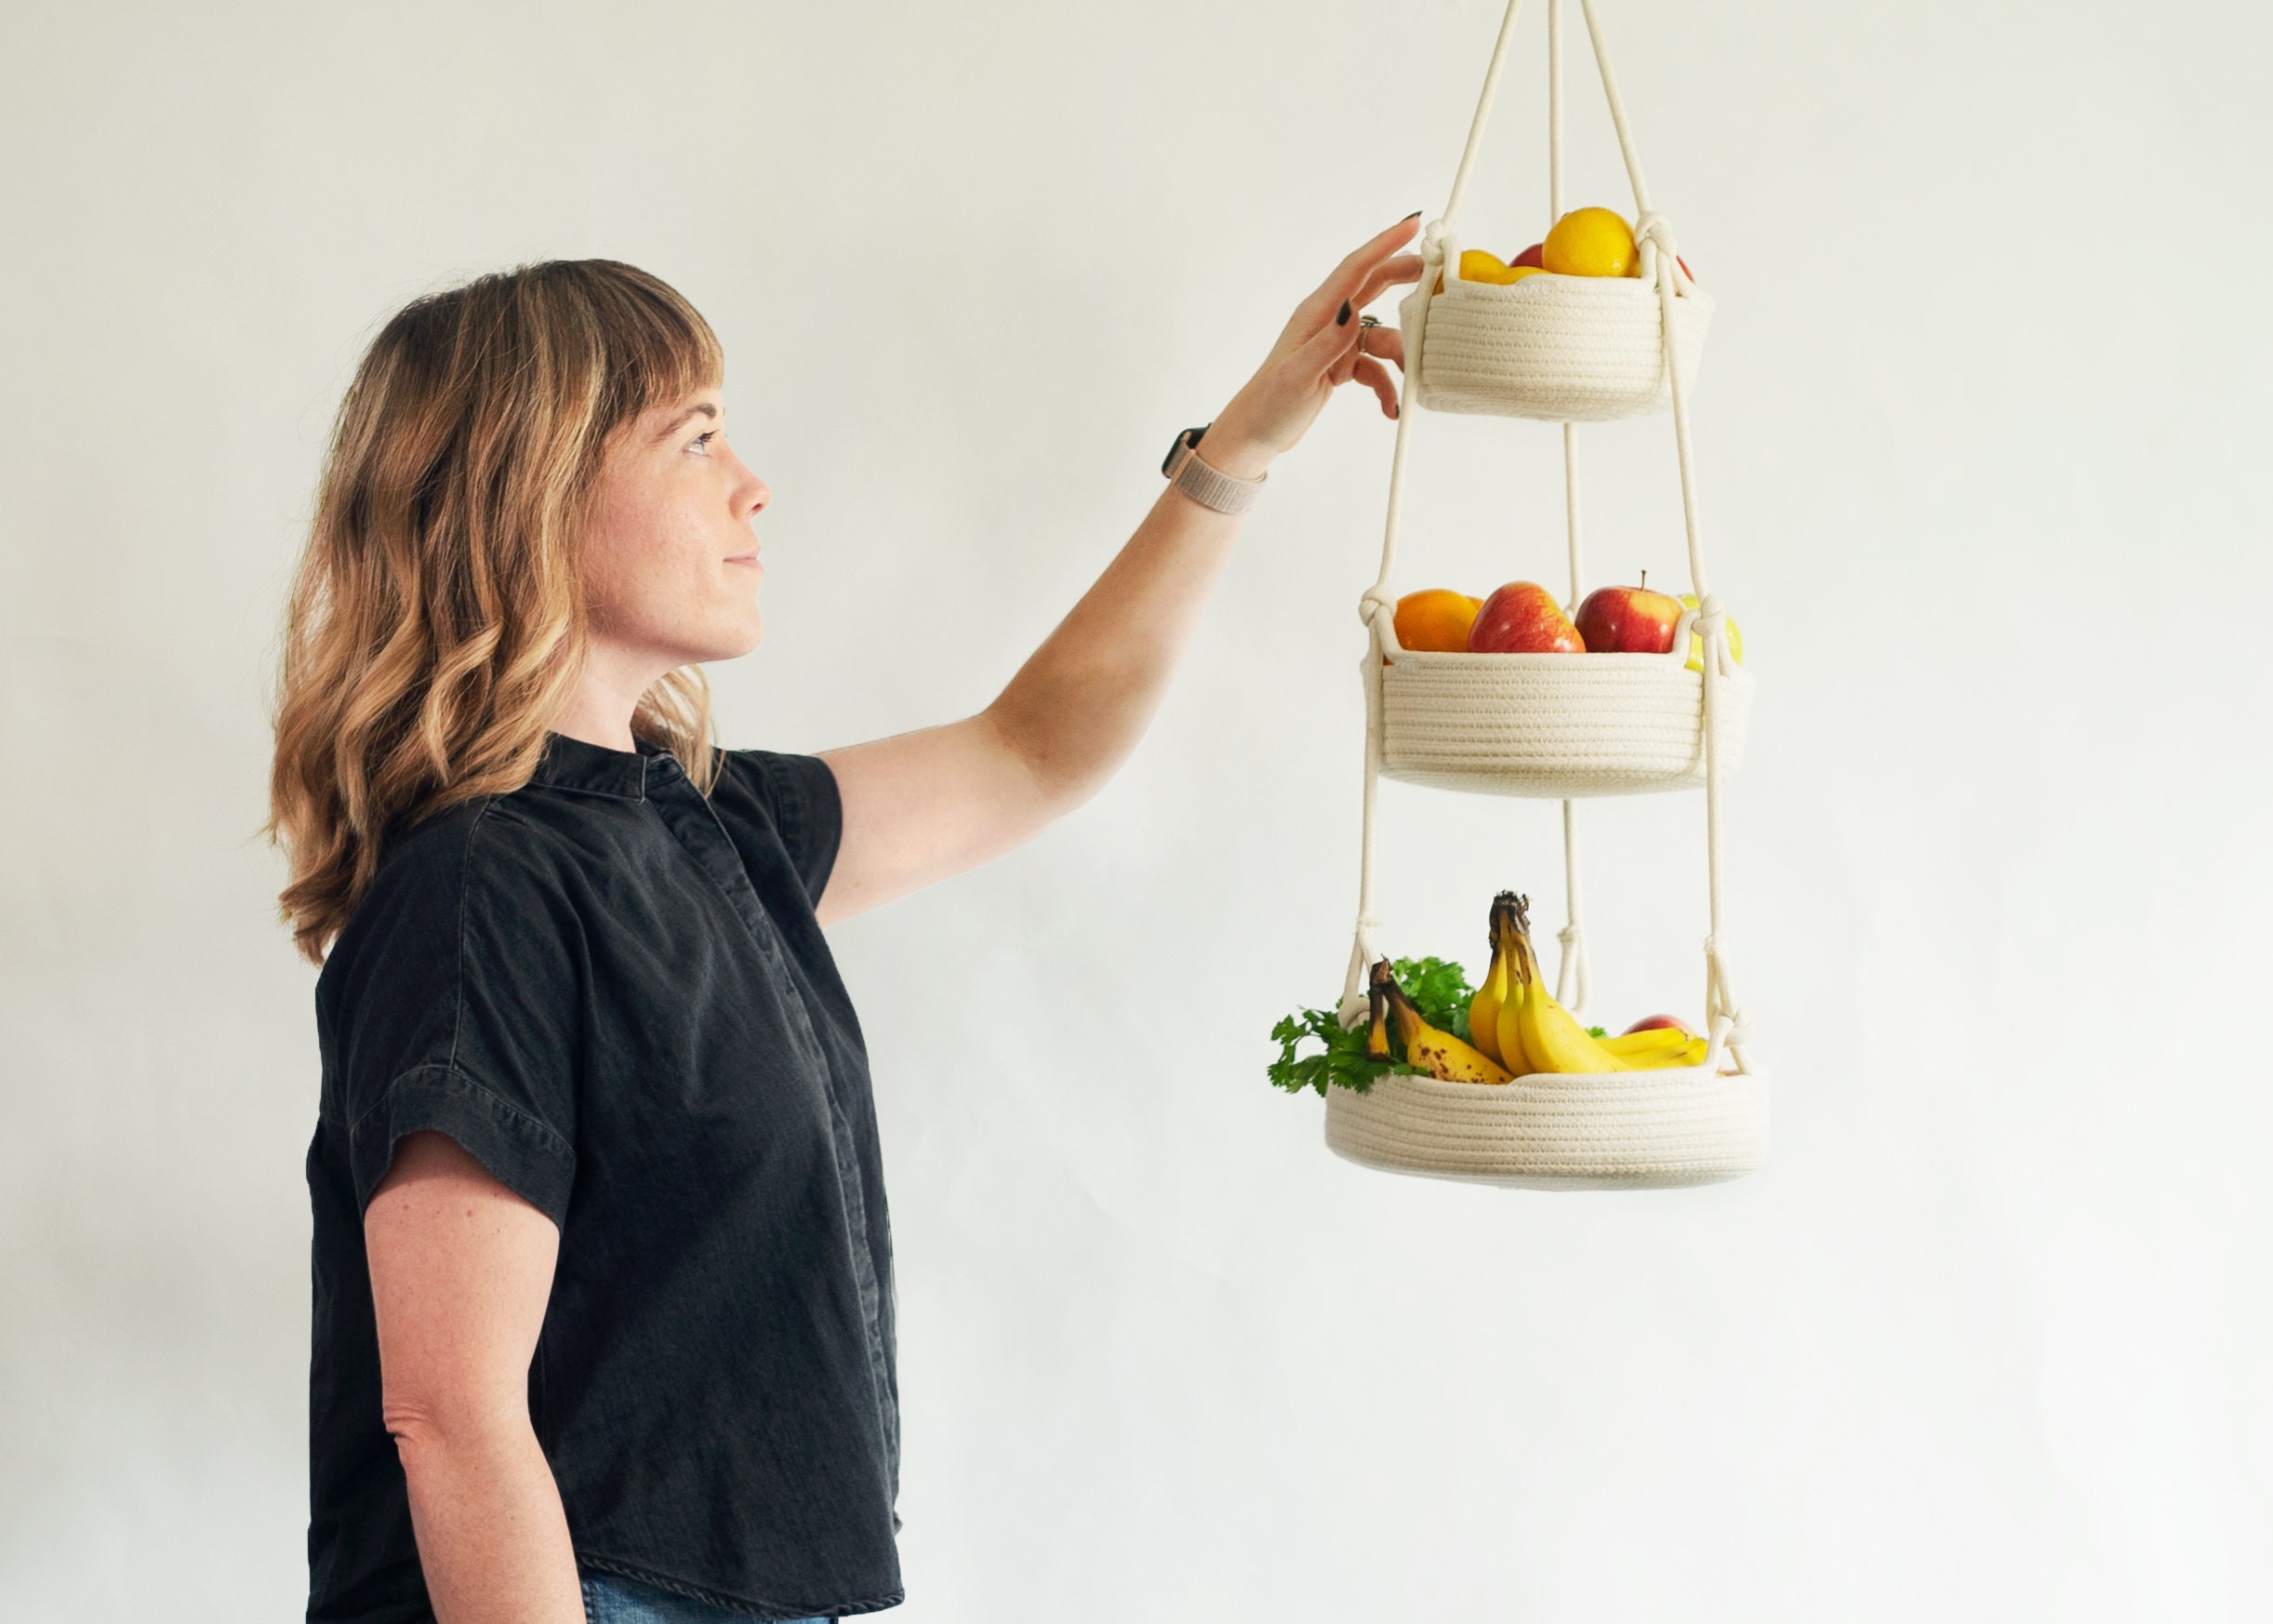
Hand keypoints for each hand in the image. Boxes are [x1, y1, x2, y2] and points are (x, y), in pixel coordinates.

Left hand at [1198, 215, 1423, 479]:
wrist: (1256, 434)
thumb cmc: (1269, 403)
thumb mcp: (1299, 373)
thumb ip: (1329, 342)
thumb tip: (1353, 309)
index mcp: (1316, 313)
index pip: (1354, 269)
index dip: (1384, 244)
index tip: (1412, 224)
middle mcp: (1329, 321)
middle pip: (1373, 287)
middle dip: (1405, 279)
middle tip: (1437, 276)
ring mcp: (1337, 343)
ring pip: (1382, 335)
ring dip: (1399, 357)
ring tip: (1408, 380)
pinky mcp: (1342, 365)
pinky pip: (1376, 369)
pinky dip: (1386, 386)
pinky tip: (1389, 408)